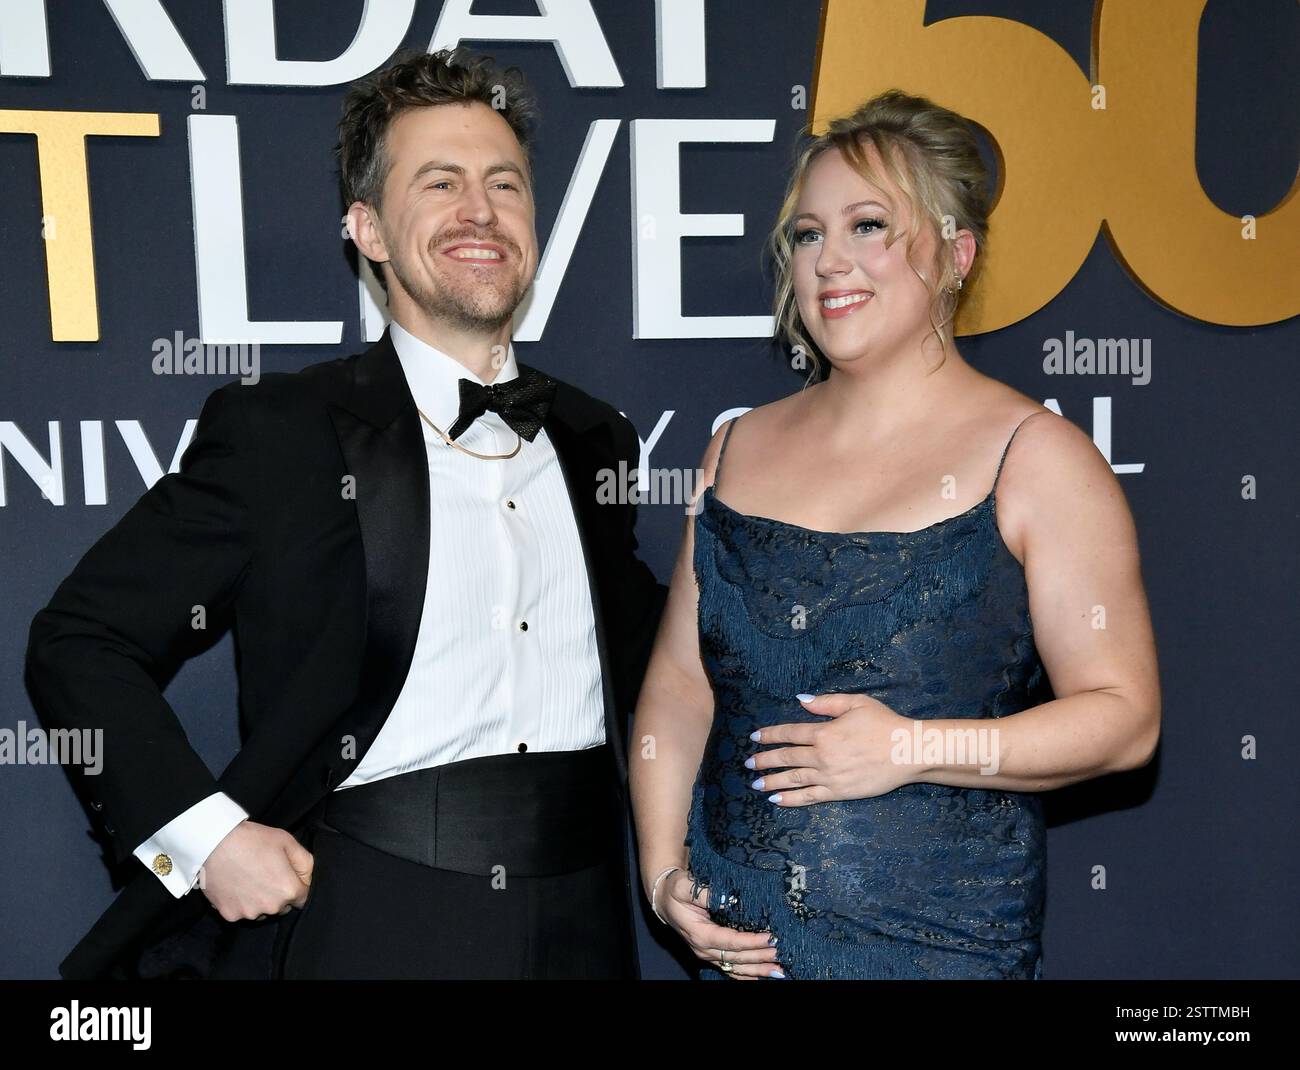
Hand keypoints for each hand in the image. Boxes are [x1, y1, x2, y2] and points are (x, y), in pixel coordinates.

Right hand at [198, 820, 313, 921]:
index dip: (297, 885)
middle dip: (279, 894)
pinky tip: (236, 884)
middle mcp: (271, 907)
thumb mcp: (287, 842)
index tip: (287, 875)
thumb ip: (305, 862)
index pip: (303, 898)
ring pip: (262, 911)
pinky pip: (241, 912)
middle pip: (282, 906)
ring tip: (249, 878)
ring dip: (259, 900)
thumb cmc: (252, 840)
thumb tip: (309, 877)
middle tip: (266, 873)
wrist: (214, 843)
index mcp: (288, 890)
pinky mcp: (229, 915)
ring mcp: (249, 913)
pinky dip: (240, 902)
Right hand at [656, 870, 784, 979]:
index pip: (729, 941)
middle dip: (759, 956)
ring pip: (736, 968)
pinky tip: (762, 976)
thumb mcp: (685, 886)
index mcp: (699, 934)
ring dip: (758, 969)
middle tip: (780, 952)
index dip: (750, 942)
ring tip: (778, 968)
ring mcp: (708, 955)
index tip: (769, 937)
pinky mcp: (712, 955)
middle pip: (736, 958)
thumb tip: (728, 898)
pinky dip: (748, 975)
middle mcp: (704, 949)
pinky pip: (732, 970)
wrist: (665, 900)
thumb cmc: (675, 891)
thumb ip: (705, 893)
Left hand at [747, 692, 915, 804]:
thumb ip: (826, 703)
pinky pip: (809, 797)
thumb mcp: (856, 703)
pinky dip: (790, 799)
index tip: (755, 737)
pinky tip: (776, 800)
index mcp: (824, 732)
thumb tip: (800, 701)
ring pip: (793, 779)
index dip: (770, 735)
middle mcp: (822, 756)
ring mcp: (829, 776)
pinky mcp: (839, 792)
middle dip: (765, 760)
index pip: (789, 733)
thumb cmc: (884, 724)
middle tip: (748, 763)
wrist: (907, 751)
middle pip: (786, 758)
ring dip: (771, 782)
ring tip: (755, 784)